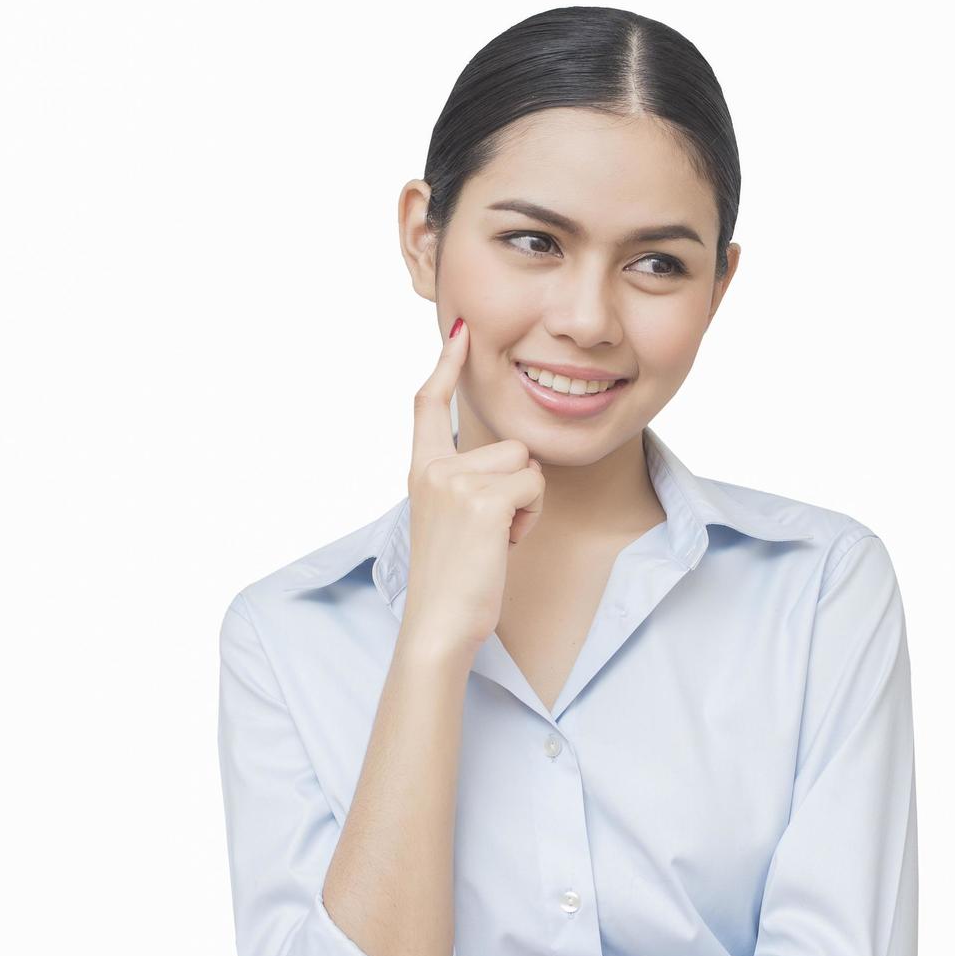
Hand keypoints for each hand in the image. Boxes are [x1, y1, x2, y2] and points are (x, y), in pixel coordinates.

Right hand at [401, 317, 545, 660]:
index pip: (428, 404)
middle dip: (516, 485)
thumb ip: (462, 481)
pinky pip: (533, 487)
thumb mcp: (448, 519)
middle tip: (489, 530)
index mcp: (420, 469)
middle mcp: (432, 468)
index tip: (460, 331)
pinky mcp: (482, 501)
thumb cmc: (452, 580)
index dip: (445, 365)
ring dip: (525, 503)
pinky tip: (504, 545)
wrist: (439, 624)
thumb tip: (507, 459)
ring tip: (495, 538)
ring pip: (526, 464)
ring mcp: (455, 482)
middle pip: (509, 443)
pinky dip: (530, 519)